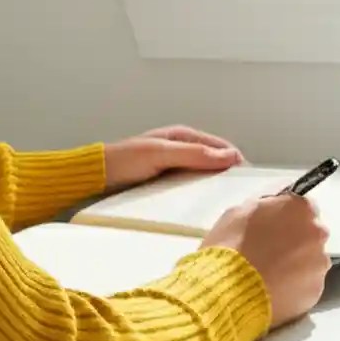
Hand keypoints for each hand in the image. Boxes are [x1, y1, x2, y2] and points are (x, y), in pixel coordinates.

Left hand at [104, 125, 244, 190]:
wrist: (93, 178)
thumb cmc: (124, 161)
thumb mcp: (161, 154)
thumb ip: (194, 154)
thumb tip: (231, 156)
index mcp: (182, 135)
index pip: (220, 146)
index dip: (235, 161)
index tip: (247, 180)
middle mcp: (181, 148)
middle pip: (214, 160)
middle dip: (227, 174)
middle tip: (238, 194)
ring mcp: (173, 166)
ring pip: (203, 174)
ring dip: (213, 185)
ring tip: (224, 201)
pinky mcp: (165, 182)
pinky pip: (189, 186)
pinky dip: (199, 193)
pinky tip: (202, 205)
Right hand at [201, 195, 331, 327]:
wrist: (226, 292)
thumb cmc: (230, 246)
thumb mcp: (240, 210)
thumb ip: (268, 201)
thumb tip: (281, 196)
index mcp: (301, 208)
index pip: (303, 207)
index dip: (286, 218)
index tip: (272, 230)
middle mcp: (318, 233)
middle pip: (310, 234)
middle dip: (294, 241)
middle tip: (269, 254)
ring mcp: (320, 263)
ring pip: (310, 260)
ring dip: (296, 265)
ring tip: (270, 276)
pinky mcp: (316, 290)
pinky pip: (307, 284)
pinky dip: (295, 287)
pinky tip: (274, 290)